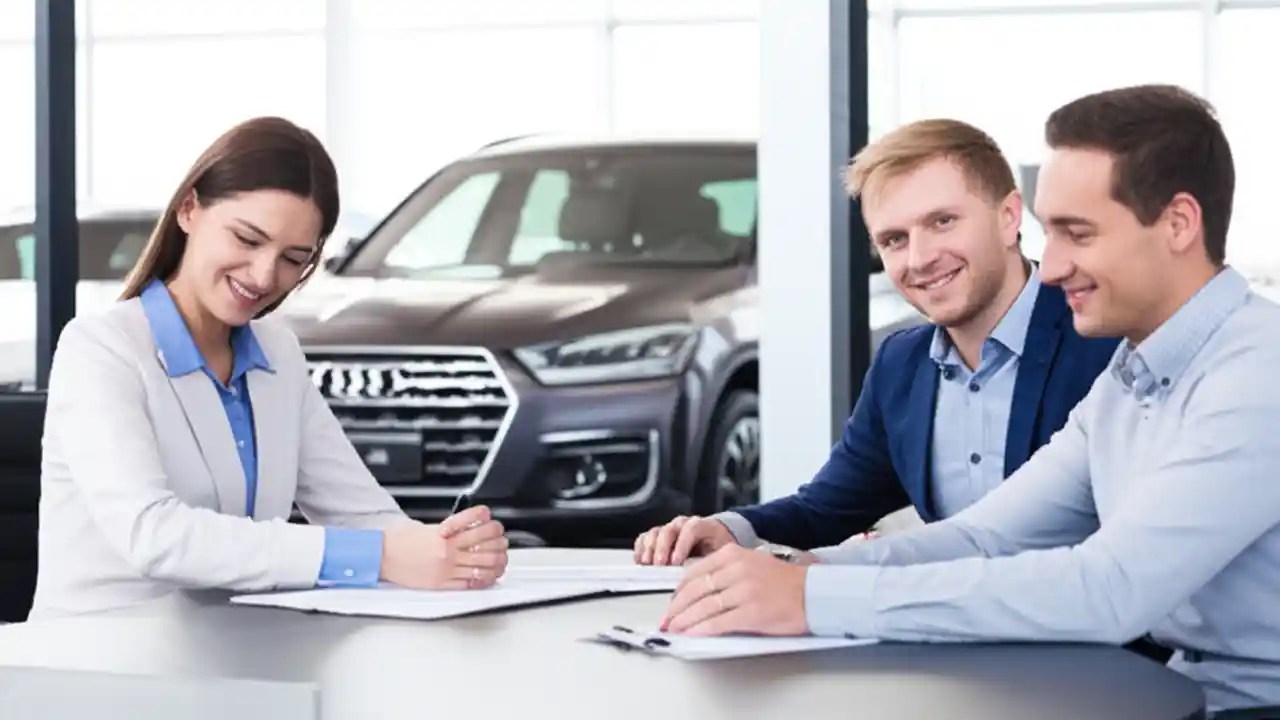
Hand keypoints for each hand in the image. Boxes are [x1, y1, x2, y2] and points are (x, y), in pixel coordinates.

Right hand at [380, 506, 508, 589]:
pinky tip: (491, 575)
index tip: (490, 517)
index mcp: (441, 533)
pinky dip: (484, 578)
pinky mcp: (442, 583)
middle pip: (483, 543)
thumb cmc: (396, 541)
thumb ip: (445, 530)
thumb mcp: (422, 527)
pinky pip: (469, 582)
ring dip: (497, 560)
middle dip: (497, 540)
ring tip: (502, 557)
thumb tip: (463, 529)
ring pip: (481, 564)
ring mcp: (445, 569)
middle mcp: (446, 551)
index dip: (485, 519)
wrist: (380, 557)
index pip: (471, 522)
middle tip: (502, 539)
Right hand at [634, 515, 736, 565]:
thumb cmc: (717, 550)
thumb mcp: (721, 556)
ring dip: (649, 549)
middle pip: (669, 530)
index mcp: (702, 526)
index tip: (677, 562)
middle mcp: (683, 525)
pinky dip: (640, 549)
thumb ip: (710, 561)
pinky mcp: (657, 536)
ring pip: (655, 532)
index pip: (691, 529)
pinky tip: (640, 561)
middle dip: (663, 548)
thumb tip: (697, 575)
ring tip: (648, 564)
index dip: (682, 545)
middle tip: (660, 565)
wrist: (713, 543)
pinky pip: (645, 538)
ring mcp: (669, 529)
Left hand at [659, 544, 807, 636]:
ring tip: (674, 629)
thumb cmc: (786, 582)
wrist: (815, 594)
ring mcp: (744, 591)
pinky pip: (718, 622)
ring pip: (704, 607)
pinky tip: (691, 634)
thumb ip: (726, 572)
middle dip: (677, 607)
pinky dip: (701, 629)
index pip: (695, 571)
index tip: (672, 601)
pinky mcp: (752, 613)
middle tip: (667, 618)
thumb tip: (699, 593)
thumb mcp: (752, 563)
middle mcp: (737, 570)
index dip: (679, 590)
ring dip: (684, 620)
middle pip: (695, 589)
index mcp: (734, 554)